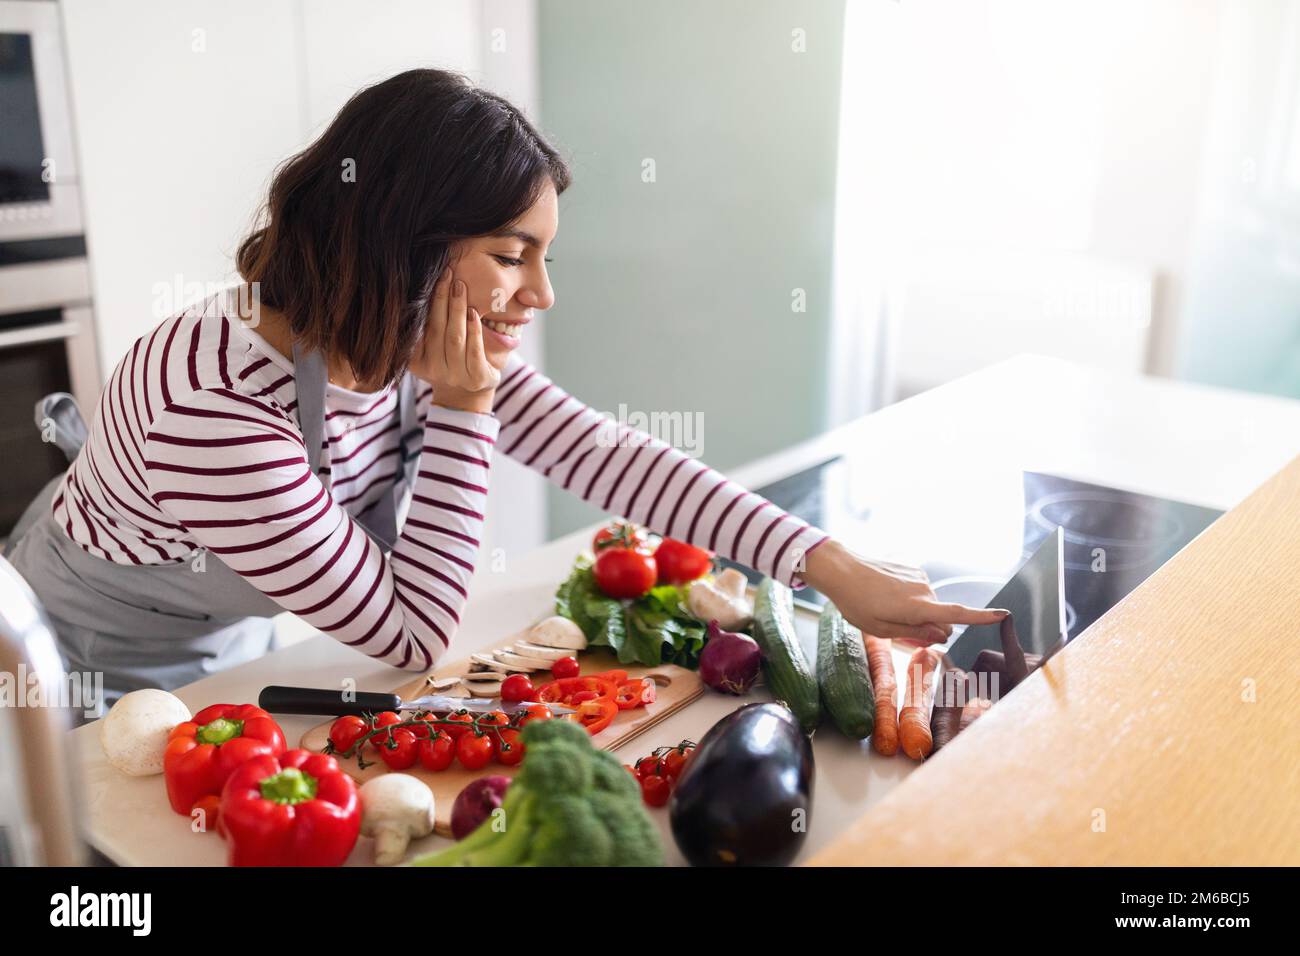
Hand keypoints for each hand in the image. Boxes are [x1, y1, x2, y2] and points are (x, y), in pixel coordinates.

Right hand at [409, 267, 500, 412]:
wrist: (468, 396)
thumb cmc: (450, 363)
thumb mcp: (433, 350)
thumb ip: (426, 329)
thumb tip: (418, 287)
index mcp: (418, 361)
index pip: (420, 327)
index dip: (425, 303)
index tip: (429, 279)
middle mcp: (434, 370)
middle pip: (436, 329)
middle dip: (441, 299)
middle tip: (447, 274)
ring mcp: (456, 376)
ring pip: (454, 338)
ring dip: (457, 310)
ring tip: (460, 286)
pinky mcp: (477, 379)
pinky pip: (474, 351)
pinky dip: (474, 331)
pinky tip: (474, 313)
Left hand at [800, 539, 1008, 643]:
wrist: (841, 569)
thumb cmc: (857, 603)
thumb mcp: (882, 629)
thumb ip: (915, 634)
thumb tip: (942, 634)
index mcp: (918, 607)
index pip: (957, 615)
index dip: (981, 617)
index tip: (1003, 615)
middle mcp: (924, 590)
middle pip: (940, 617)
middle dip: (928, 626)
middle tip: (896, 626)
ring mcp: (919, 576)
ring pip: (928, 603)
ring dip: (915, 610)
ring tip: (883, 606)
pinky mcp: (912, 567)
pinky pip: (918, 589)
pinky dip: (907, 595)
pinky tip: (884, 593)